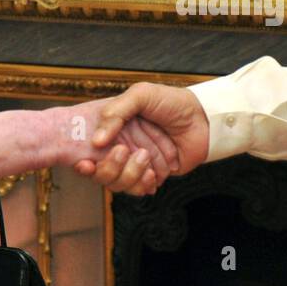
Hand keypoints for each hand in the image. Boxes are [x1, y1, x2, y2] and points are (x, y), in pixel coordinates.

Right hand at [73, 83, 209, 191]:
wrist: (203, 119)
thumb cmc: (172, 102)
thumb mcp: (141, 95)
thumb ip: (116, 112)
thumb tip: (96, 141)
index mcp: (113, 130)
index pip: (88, 152)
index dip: (83, 162)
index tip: (84, 163)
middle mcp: (121, 148)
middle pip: (102, 173)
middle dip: (110, 167)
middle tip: (124, 151)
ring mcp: (136, 164)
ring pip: (119, 184)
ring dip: (131, 174)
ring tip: (146, 157)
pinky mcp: (152, 176)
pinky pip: (139, 190)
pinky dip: (144, 183)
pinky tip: (155, 173)